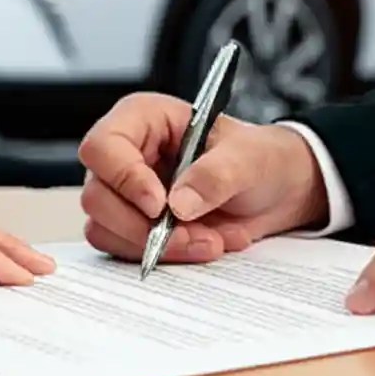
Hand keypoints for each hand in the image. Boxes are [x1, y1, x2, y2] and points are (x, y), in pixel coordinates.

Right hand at [77, 92, 327, 263]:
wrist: (277, 191)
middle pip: (97, 196)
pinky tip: (201, 244)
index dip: (124, 178)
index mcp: (143, 119)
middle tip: (194, 234)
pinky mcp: (132, 225)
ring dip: (157, 245)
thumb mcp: (248, 159)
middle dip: (144, 226)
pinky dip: (162, 256)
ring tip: (210, 240)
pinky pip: (123, 249)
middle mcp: (125, 155)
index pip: (103, 146)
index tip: (158, 205)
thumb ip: (215, 176)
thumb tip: (178, 204)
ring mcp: (124, 193)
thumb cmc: (259, 158)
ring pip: (105, 228)